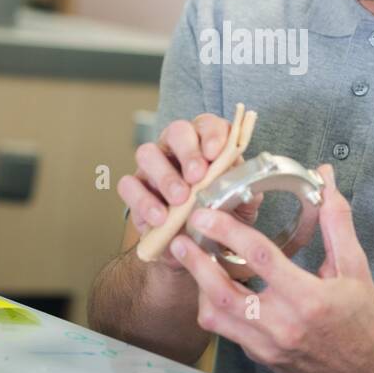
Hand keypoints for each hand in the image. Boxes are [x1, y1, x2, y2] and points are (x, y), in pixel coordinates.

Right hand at [117, 114, 261, 272]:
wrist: (199, 247)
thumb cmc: (220, 216)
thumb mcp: (241, 205)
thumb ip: (244, 192)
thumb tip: (245, 185)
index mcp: (207, 143)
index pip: (208, 125)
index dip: (212, 135)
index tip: (216, 153)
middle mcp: (177, 149)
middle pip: (176, 132)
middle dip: (188, 152)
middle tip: (197, 177)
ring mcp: (153, 167)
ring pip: (146, 153)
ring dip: (164, 176)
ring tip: (179, 200)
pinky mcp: (136, 190)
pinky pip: (128, 185)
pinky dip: (142, 200)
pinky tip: (160, 218)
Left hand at [168, 164, 373, 372]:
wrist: (367, 372)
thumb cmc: (362, 318)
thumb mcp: (355, 267)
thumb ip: (336, 221)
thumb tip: (326, 179)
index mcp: (308, 299)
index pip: (260, 258)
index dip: (229, 231)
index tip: (207, 214)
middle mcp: (283, 326)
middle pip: (223, 293)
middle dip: (196, 263)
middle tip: (182, 238)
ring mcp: (268, 346)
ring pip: (216, 317)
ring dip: (200, 287)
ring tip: (194, 261)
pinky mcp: (260, 357)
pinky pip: (227, 331)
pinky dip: (217, 307)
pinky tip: (216, 286)